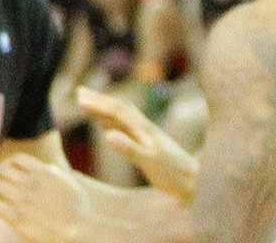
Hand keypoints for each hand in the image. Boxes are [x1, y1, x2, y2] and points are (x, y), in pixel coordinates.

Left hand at [0, 153, 91, 242]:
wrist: (81, 232)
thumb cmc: (80, 212)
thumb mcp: (71, 186)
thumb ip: (57, 175)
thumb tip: (48, 168)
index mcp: (44, 172)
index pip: (17, 160)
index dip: (4, 164)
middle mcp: (31, 182)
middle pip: (1, 172)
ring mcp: (23, 199)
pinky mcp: (18, 216)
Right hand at [76, 86, 197, 203]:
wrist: (197, 182)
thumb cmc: (174, 174)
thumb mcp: (150, 163)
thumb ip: (129, 149)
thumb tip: (106, 134)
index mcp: (144, 130)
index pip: (118, 110)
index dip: (98, 103)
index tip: (80, 97)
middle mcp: (145, 129)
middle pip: (120, 109)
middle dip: (99, 100)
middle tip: (79, 92)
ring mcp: (147, 136)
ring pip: (123, 117)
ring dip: (105, 108)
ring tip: (88, 103)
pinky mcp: (148, 145)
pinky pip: (127, 128)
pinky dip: (112, 123)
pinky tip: (106, 126)